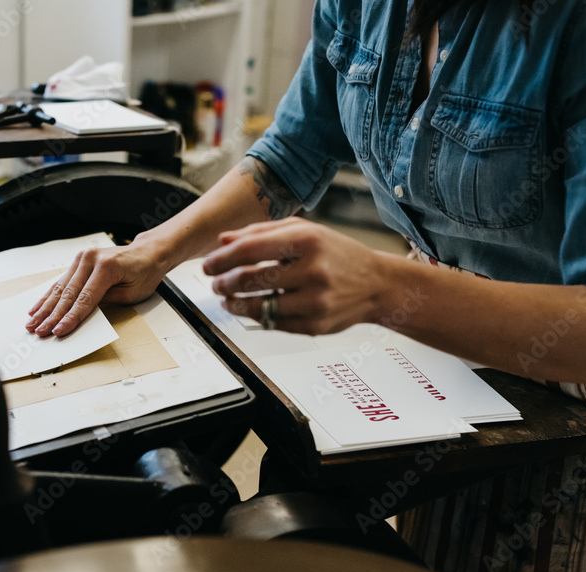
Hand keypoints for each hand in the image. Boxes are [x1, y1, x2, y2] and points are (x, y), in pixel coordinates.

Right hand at [26, 241, 168, 336]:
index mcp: (107, 267)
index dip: (70, 318)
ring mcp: (83, 258)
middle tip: (39, 331)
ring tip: (32, 323)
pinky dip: (48, 296)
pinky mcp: (79, 261)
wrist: (148, 252)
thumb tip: (81, 316)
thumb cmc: (144, 273)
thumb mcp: (131, 294)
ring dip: (44, 308)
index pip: (85, 299)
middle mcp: (91, 259)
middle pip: (68, 294)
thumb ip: (105, 303)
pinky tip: (36, 307)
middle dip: (52, 316)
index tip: (58, 332)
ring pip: (60, 288)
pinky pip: (61, 281)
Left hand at [203, 218, 389, 334]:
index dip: (222, 258)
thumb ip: (261, 232)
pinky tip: (249, 307)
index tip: (209, 264)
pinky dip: (255, 315)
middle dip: (224, 282)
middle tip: (215, 282)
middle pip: (251, 279)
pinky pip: (274, 323)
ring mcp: (316, 301)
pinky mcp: (315, 325)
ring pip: (259, 306)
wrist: (377, 284)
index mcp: (308, 240)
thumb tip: (222, 240)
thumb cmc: (337, 254)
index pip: (251, 249)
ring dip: (235, 303)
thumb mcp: (304, 232)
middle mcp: (314, 270)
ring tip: (227, 297)